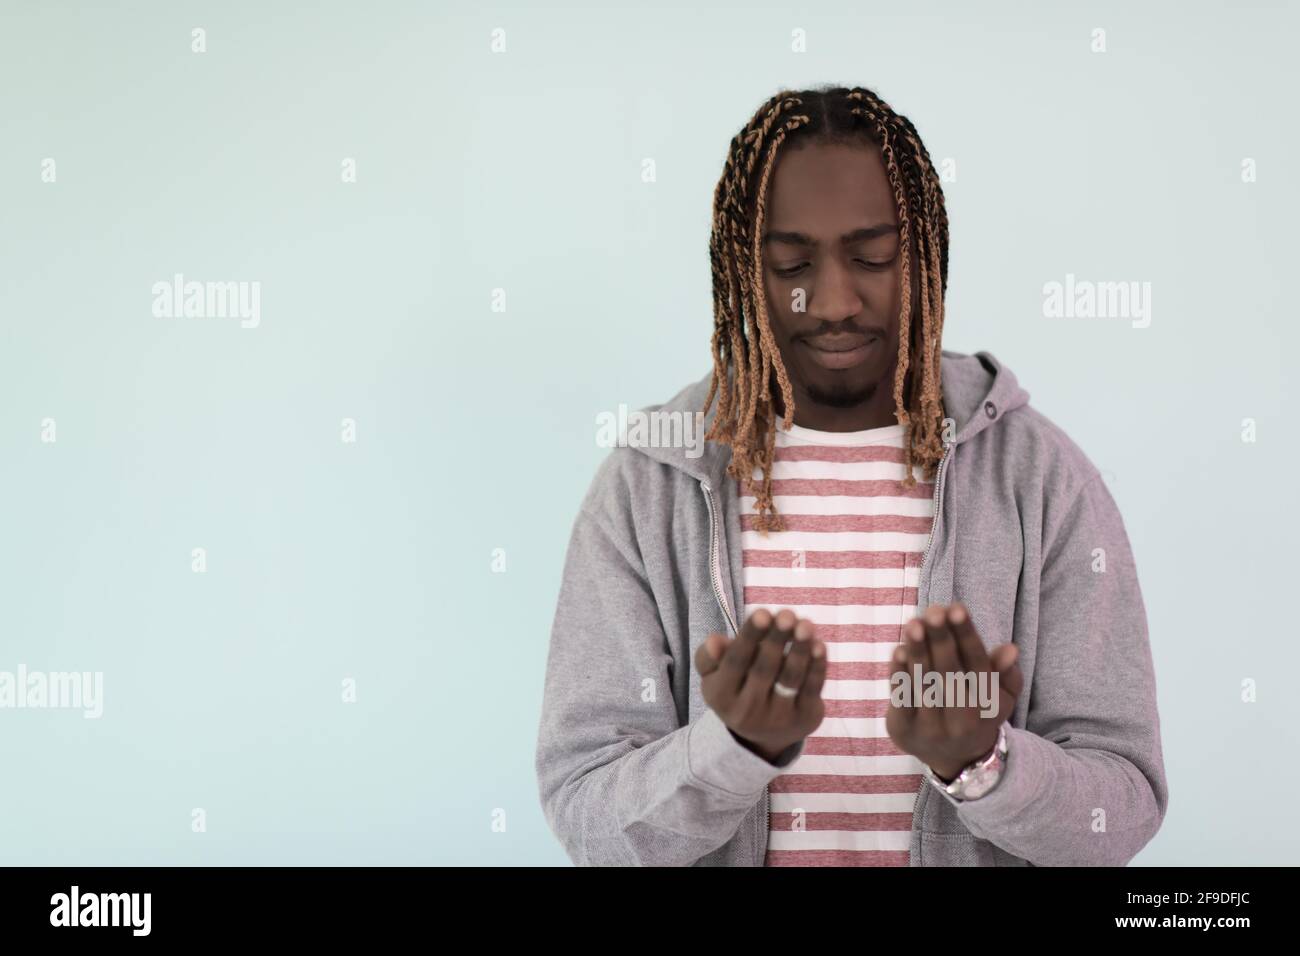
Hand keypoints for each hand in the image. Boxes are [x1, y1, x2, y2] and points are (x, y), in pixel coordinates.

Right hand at [694, 608, 827, 762]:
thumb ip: (709, 656)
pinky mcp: (804, 719)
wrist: (763, 735)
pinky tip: (819, 645)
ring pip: (790, 678)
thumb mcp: (715, 675)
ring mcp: (778, 718)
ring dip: (800, 649)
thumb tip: (714, 641)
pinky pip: (812, 688)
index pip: (735, 661)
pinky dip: (817, 666)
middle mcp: (747, 711)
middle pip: (764, 669)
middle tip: (787, 614)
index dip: (750, 637)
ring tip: (806, 625)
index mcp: (721, 696)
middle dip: (777, 639)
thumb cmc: (737, 688)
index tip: (762, 612)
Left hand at [885, 603, 1023, 780]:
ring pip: (924, 684)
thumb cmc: (977, 713)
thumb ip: (1006, 674)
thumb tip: (1011, 648)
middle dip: (940, 639)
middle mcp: (961, 717)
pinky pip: (901, 699)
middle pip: (949, 671)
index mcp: (986, 703)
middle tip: (932, 611)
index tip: (956, 608)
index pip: (977, 664)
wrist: (955, 760)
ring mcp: (931, 726)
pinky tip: (898, 651)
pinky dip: (898, 674)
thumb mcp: (999, 697)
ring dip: (917, 652)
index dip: (966, 635)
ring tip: (913, 624)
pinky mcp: (904, 730)